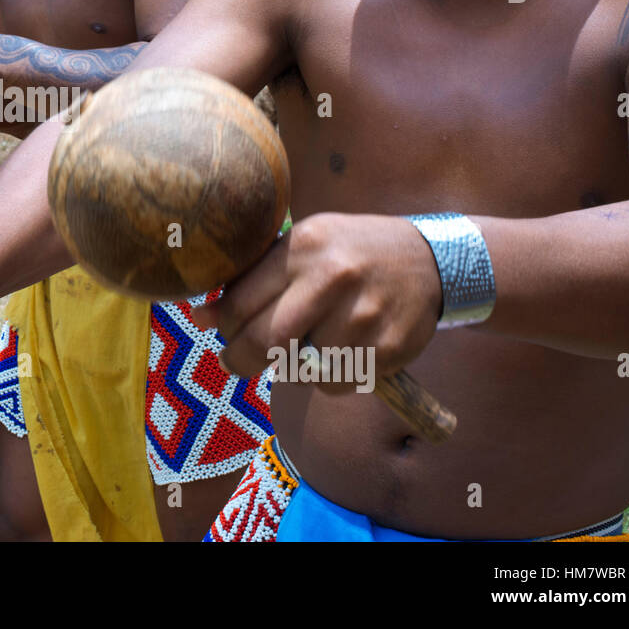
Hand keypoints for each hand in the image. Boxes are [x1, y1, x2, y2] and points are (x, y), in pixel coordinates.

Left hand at [191, 214, 441, 392]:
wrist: (428, 259)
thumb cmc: (347, 253)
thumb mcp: (301, 248)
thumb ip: (253, 279)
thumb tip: (200, 317)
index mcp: (304, 245)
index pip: (241, 303)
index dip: (224, 328)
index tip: (223, 335)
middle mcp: (334, 276)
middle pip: (266, 341)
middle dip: (241, 360)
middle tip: (236, 363)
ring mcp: (364, 313)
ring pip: (300, 368)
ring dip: (290, 368)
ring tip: (301, 347)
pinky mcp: (389, 346)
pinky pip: (335, 383)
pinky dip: (326, 378)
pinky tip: (336, 353)